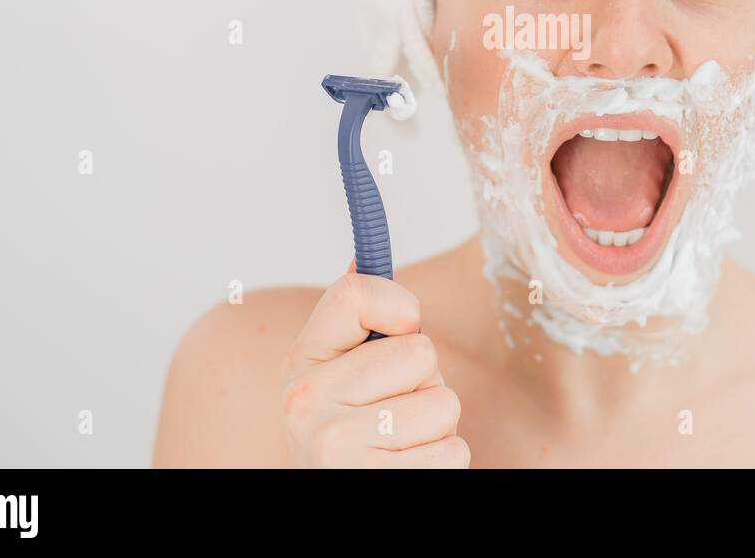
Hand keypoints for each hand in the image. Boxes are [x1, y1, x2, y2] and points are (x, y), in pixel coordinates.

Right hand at [281, 260, 468, 467]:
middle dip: (426, 381)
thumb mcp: (334, 376)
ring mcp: (336, 445)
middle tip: (396, 407)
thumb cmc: (348, 433)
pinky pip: (453, 452)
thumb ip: (352, 321)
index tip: (401, 329)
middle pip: (421, 352)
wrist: (336, 497)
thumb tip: (362, 258)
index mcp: (301, 360)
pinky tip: (408, 466)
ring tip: (402, 441)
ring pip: (444, 403)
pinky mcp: (372, 481)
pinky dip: (443, 461)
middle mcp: (306, 400)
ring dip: (438, 426)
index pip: (356, 294)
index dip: (400, 307)